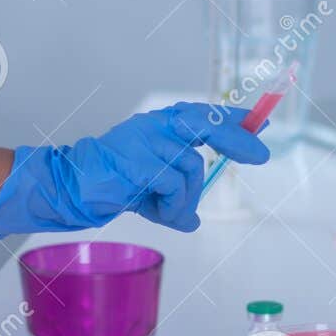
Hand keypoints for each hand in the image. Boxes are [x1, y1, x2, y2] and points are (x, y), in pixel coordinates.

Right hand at [0, 102, 269, 237]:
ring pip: (190, 168)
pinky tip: (161, 214)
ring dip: (185, 199)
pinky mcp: (138, 161)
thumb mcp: (151, 189)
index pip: (204, 114)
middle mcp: (156, 126)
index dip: (233, 119)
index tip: (261, 123)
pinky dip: (172, 206)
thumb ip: (174, 197)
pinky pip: (173, 185)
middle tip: (262, 155)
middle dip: (236, 137)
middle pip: (206, 122)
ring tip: (171, 214)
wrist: (73, 187)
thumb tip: (194, 220)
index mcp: (160, 125)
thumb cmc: (112, 184)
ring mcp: (146, 140)